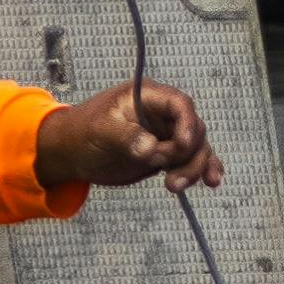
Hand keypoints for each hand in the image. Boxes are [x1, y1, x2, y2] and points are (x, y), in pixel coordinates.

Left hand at [33, 78, 217, 194]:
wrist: (72, 152)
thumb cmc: (81, 132)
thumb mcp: (99, 130)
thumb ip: (125, 136)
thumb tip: (151, 148)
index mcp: (146, 97)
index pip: (179, 104)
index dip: (187, 123)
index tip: (183, 145)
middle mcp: (161, 114)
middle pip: (193, 129)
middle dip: (189, 155)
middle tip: (171, 179)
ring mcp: (164, 135)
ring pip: (196, 148)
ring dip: (194, 168)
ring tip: (174, 187)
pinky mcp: (164, 155)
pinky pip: (189, 160)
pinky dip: (201, 170)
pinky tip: (212, 181)